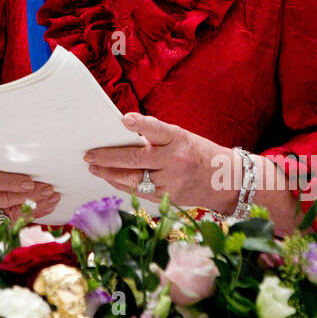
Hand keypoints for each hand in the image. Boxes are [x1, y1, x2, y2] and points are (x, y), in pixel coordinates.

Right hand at [0, 160, 59, 222]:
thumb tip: (26, 160)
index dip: (9, 182)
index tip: (29, 181)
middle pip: (1, 199)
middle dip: (28, 195)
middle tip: (48, 190)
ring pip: (10, 214)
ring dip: (34, 206)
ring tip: (52, 198)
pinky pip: (14, 222)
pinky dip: (31, 215)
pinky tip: (45, 208)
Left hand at [84, 112, 235, 211]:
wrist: (227, 181)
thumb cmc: (199, 153)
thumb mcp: (183, 138)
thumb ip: (157, 137)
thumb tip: (124, 135)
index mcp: (179, 140)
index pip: (157, 129)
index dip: (141, 124)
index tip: (125, 119)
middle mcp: (175, 161)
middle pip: (136, 159)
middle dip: (108, 157)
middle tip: (89, 155)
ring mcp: (172, 182)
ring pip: (133, 179)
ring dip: (110, 174)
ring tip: (94, 167)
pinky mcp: (169, 198)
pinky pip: (140, 191)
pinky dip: (123, 184)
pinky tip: (111, 178)